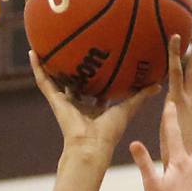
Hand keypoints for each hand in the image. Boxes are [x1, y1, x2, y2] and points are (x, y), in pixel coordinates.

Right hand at [29, 51, 159, 159]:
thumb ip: (141, 96)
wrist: (90, 146)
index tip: (100, 59)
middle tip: (75, 47)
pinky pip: (43, 81)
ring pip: (56, 79)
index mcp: (95, 106)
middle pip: (75, 81)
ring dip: (51, 64)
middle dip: (74, 67)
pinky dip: (37, 67)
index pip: (96, 87)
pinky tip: (32, 52)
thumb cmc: (110, 133)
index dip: (98, 74)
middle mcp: (79, 103)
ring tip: (47, 44)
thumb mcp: (127, 109)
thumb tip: (159, 84)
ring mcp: (65, 101)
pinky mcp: (54, 100)